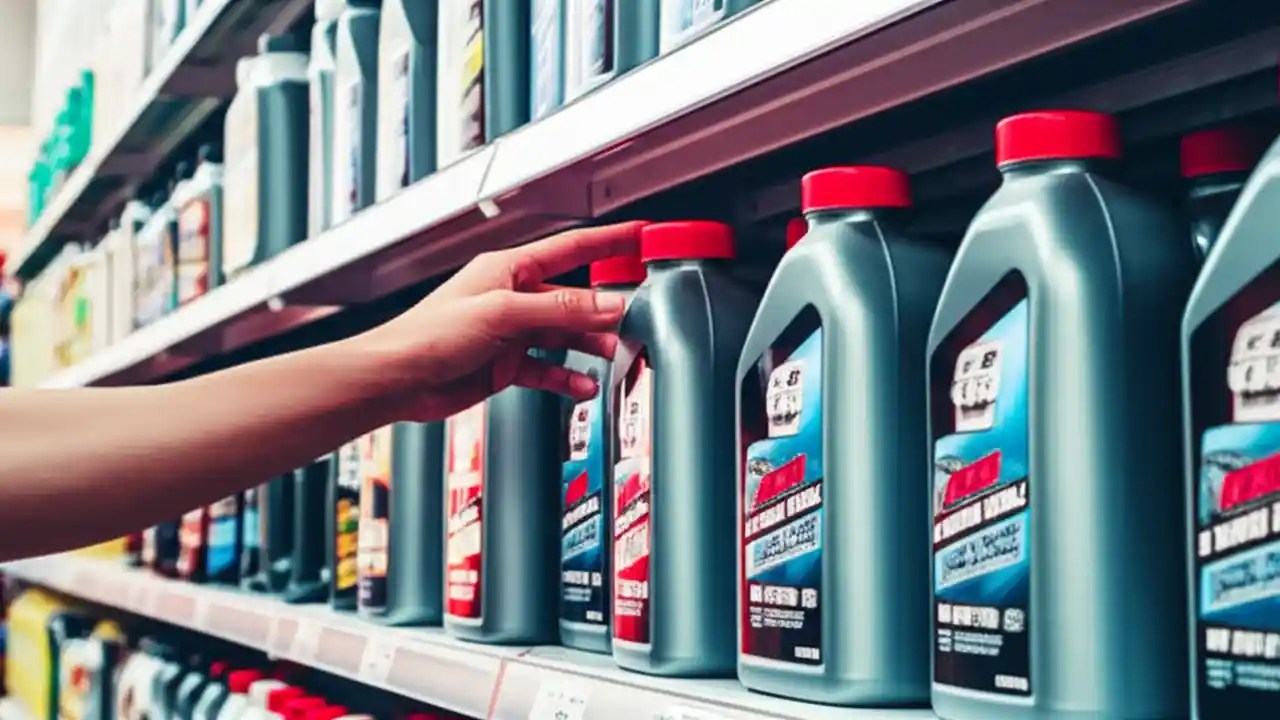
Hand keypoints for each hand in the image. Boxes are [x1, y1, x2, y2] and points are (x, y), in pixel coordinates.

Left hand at [357, 221, 645, 420]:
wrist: (396, 379)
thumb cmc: (429, 335)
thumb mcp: (502, 314)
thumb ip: (559, 311)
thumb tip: (606, 305)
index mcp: (508, 270)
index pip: (571, 249)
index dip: (608, 242)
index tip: (638, 237)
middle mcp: (512, 297)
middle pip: (573, 299)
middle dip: (604, 311)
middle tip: (632, 324)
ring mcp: (510, 332)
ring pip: (564, 335)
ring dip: (589, 347)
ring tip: (612, 357)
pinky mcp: (505, 364)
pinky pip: (547, 367)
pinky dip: (566, 376)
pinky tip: (581, 385)